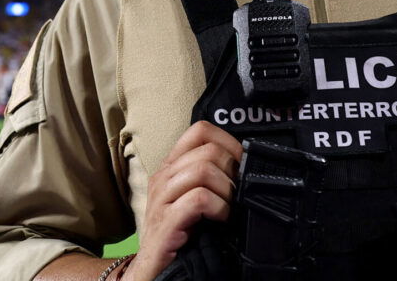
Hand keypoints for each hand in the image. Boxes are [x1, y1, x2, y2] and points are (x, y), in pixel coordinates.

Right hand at [124, 122, 242, 280]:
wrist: (152, 270)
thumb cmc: (177, 234)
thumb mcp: (191, 199)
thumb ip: (208, 179)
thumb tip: (244, 168)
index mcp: (171, 166)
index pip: (199, 130)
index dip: (228, 143)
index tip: (241, 165)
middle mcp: (163, 176)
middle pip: (208, 150)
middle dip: (231, 171)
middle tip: (236, 194)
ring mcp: (161, 198)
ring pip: (203, 170)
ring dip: (226, 191)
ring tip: (228, 208)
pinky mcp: (165, 222)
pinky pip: (199, 199)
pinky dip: (218, 208)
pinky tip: (220, 220)